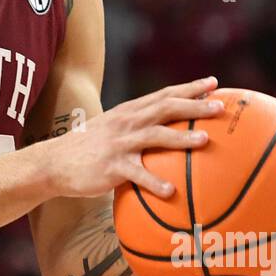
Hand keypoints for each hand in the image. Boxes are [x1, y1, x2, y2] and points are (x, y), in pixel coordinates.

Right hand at [44, 76, 221, 198]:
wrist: (55, 162)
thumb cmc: (89, 148)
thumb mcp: (113, 129)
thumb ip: (137, 126)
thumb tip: (167, 131)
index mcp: (129, 112)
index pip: (163, 95)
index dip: (189, 88)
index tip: (213, 83)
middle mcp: (126, 123)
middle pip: (165, 109)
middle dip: (194, 106)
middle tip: (219, 106)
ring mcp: (119, 144)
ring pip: (155, 136)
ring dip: (181, 138)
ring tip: (205, 140)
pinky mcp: (112, 167)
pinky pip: (137, 174)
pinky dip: (155, 182)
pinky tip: (171, 192)